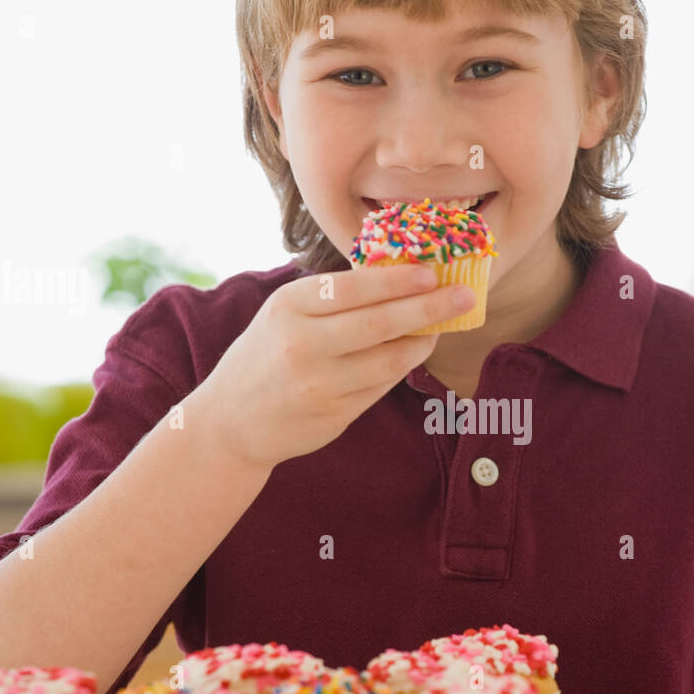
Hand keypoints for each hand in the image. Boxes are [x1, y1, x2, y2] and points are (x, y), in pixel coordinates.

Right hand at [194, 264, 474, 471]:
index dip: (398, 280)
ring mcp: (320, 384)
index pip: (355, 287)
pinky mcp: (335, 415)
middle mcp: (303, 344)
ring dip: (423, 340)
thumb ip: (331, 299)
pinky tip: (415, 351)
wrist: (230, 422)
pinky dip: (404, 366)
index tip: (432, 271)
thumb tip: (398, 278)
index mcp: (289, 308)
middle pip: (380, 322)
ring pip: (389, 358)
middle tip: (463, 295)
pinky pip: (381, 385)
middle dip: (429, 307)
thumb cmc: (266, 356)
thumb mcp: (283, 315)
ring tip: (441, 326)